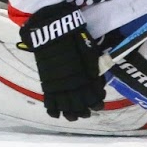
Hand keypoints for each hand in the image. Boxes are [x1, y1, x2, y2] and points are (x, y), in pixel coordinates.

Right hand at [19, 3, 106, 120]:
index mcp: (86, 75)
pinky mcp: (47, 82)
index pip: (94, 95)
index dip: (97, 102)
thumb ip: (93, 67)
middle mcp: (74, 83)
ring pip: (66, 107)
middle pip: (81, 104)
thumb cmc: (73, 35)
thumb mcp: (89, 50)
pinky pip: (50, 101)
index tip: (98, 103)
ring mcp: (59, 84)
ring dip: (71, 114)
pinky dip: (53, 110)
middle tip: (87, 113)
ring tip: (73, 117)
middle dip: (85, 111)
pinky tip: (56, 114)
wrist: (52, 29)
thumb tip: (97, 79)